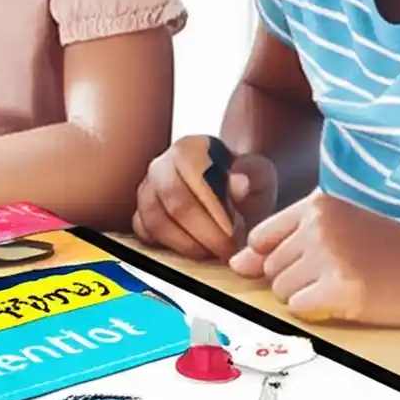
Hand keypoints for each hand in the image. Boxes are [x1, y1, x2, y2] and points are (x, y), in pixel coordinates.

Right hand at [133, 135, 277, 260]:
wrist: (230, 190)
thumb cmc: (243, 181)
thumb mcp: (259, 174)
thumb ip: (252, 176)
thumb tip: (239, 185)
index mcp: (189, 149)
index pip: (196, 181)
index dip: (217, 212)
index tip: (237, 233)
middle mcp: (161, 166)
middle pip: (176, 206)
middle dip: (206, 235)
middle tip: (229, 251)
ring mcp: (146, 191)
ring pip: (157, 223)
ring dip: (188, 245)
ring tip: (213, 251)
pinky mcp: (140, 214)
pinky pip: (145, 234)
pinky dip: (170, 247)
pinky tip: (195, 249)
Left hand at [228, 192, 399, 326]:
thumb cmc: (388, 248)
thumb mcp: (336, 229)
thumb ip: (282, 241)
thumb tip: (236, 264)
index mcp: (316, 204)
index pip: (260, 238)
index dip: (275, 257)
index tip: (304, 262)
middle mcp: (319, 226)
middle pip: (269, 268)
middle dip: (294, 279)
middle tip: (336, 273)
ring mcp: (329, 257)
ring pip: (281, 291)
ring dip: (305, 296)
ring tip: (343, 283)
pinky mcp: (339, 289)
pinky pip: (299, 309)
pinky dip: (317, 312)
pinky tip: (345, 299)